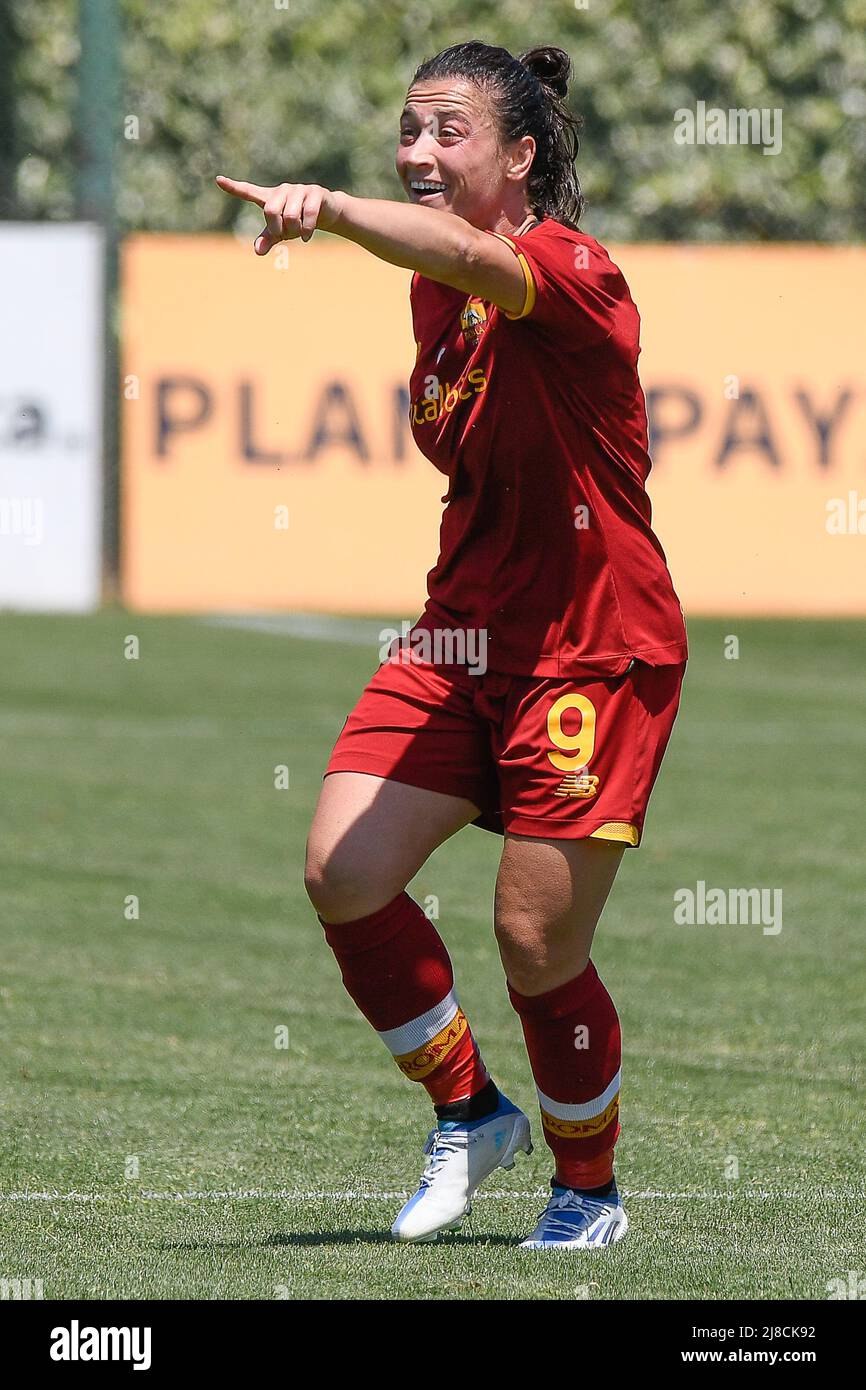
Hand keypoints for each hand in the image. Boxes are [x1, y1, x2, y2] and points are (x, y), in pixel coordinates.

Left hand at [215, 175, 341, 252]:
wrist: (326, 212)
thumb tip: (257, 251)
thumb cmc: (297, 221)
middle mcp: (282, 190)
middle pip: (271, 210)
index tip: (218, 180)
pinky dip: (306, 230)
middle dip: (278, 228)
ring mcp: (299, 190)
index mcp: (270, 198)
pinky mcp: (315, 193)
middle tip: (284, 235)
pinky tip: (306, 237)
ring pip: (291, 215)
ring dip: (294, 230)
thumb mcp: (281, 232)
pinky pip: (308, 215)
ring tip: (299, 234)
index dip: (234, 187)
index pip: (248, 191)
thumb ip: (268, 239)